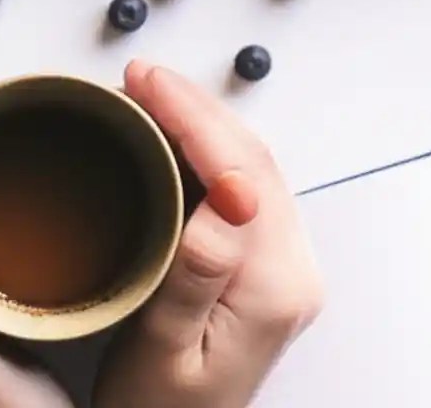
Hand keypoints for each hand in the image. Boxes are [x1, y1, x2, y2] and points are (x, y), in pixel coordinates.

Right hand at [93, 61, 323, 407]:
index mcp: (274, 287)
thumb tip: (226, 197)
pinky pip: (242, 190)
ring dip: (203, 124)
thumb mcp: (163, 352)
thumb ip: (196, 276)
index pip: (242, 173)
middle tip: (139, 77)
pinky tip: (172, 138)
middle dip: (196, 107)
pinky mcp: (264, 269)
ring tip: (149, 95)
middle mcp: (292, 270)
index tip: (146, 82)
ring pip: (250, 168)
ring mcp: (282, 267)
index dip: (194, 116)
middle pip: (253, 159)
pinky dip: (206, 153)